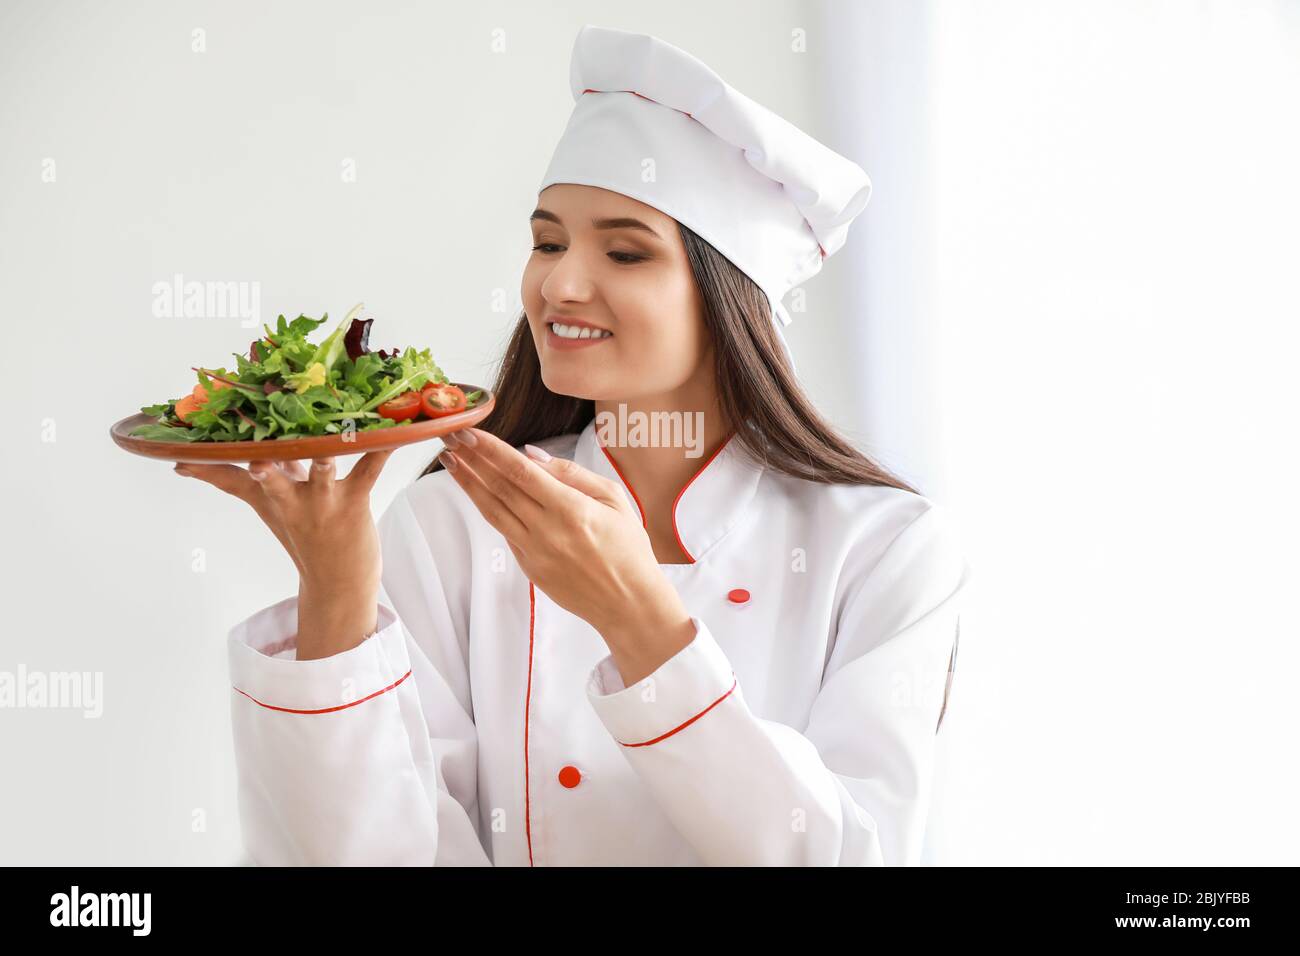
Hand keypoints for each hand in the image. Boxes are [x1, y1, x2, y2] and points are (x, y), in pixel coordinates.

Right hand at [173, 452, 394, 658]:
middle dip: (262, 471)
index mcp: (269, 496)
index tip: (180, 457)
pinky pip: (369, 470)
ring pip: (320, 474)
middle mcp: (292, 498)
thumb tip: (186, 463)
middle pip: (271, 480)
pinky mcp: (355, 501)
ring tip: (324, 448)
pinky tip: (395, 434)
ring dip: (321, 461)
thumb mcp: (265, 506)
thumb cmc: (303, 534)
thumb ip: (233, 479)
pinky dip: (383, 451)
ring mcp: (324, 500)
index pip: (231, 479)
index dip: (207, 469)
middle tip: (255, 462)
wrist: (338, 582)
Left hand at [439, 428, 694, 680]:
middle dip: (471, 460)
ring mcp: (534, 553)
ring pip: (492, 511)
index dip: (490, 450)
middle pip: (498, 488)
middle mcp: (546, 531)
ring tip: (449, 462)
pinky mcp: (529, 569)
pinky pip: (505, 532)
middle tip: (450, 438)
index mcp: (570, 509)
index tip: (470, 433)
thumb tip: (532, 455)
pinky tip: (479, 492)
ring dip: (468, 484)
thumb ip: (572, 474)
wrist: (629, 604)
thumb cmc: (629, 550)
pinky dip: (489, 509)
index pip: (519, 471)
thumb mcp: (615, 499)